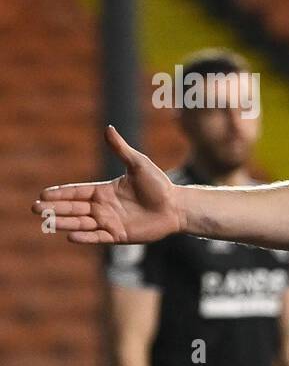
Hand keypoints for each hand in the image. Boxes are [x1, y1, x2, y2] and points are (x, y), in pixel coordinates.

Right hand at [31, 126, 182, 243]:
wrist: (176, 206)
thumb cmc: (159, 185)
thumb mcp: (138, 164)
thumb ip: (121, 149)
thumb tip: (108, 128)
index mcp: (104, 191)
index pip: (77, 191)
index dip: (60, 193)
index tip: (43, 194)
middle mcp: (103, 207)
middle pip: (74, 208)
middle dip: (55, 208)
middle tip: (35, 208)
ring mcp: (110, 222)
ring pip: (82, 223)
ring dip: (65, 223)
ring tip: (47, 223)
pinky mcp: (119, 235)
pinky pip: (98, 237)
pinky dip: (85, 237)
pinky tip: (71, 236)